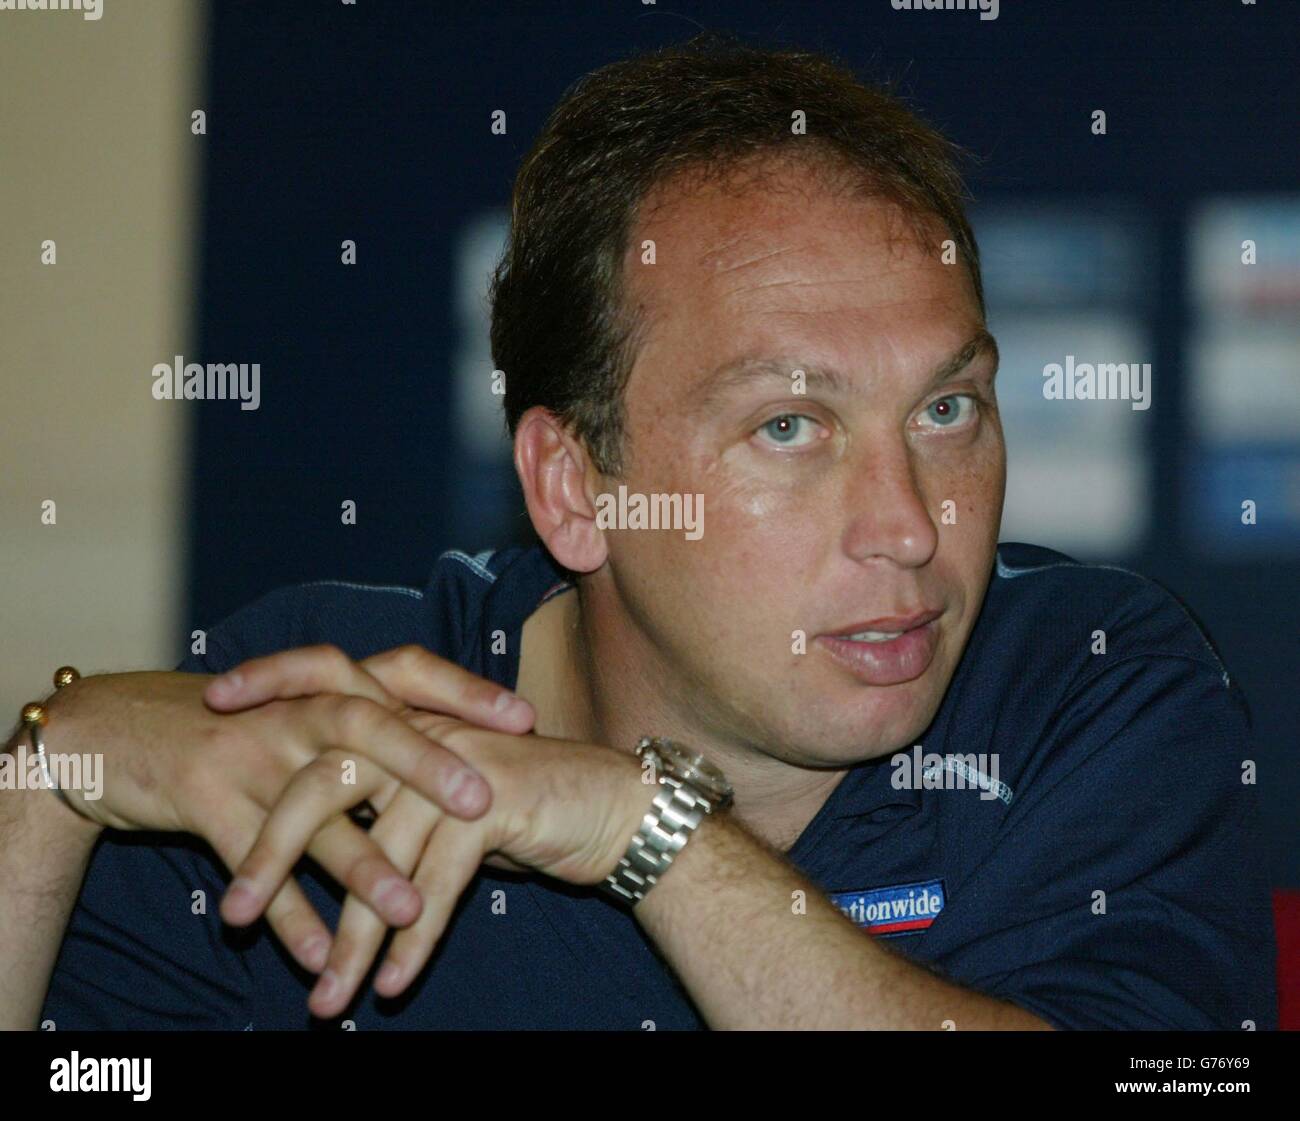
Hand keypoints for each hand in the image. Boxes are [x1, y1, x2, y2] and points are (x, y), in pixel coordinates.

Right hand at [41, 645, 533, 976]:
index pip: (405, 670)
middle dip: (424, 763)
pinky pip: (252, 862)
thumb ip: (368, 732)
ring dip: (362, 864)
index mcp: (325, 686)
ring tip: (411, 910)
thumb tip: (458, 758)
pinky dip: (287, 914)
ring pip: (313, 810)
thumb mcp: (300, 713)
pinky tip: (322, 956)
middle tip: (481, 801)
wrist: (118, 731)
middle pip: (364, 724)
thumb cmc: (234, 726)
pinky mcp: (201, 800)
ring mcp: (247, 754)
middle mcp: (292, 712)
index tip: (524, 720)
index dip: (464, 690)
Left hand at [226, 713, 650, 1017]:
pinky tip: (391, 984)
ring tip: (325, 1001)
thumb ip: (391, 811)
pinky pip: (436, 883)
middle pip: (327, 776)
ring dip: (351, 935)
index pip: (327, 687)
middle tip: (231, 915)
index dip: (273, 682)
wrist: (617, 812)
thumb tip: (329, 854)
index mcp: (409, 716)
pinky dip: (412, 939)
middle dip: (273, 850)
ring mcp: (459, 763)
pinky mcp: (495, 803)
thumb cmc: (526, 811)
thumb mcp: (446, 805)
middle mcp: (426, 730)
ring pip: (381, 851)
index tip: (215, 700)